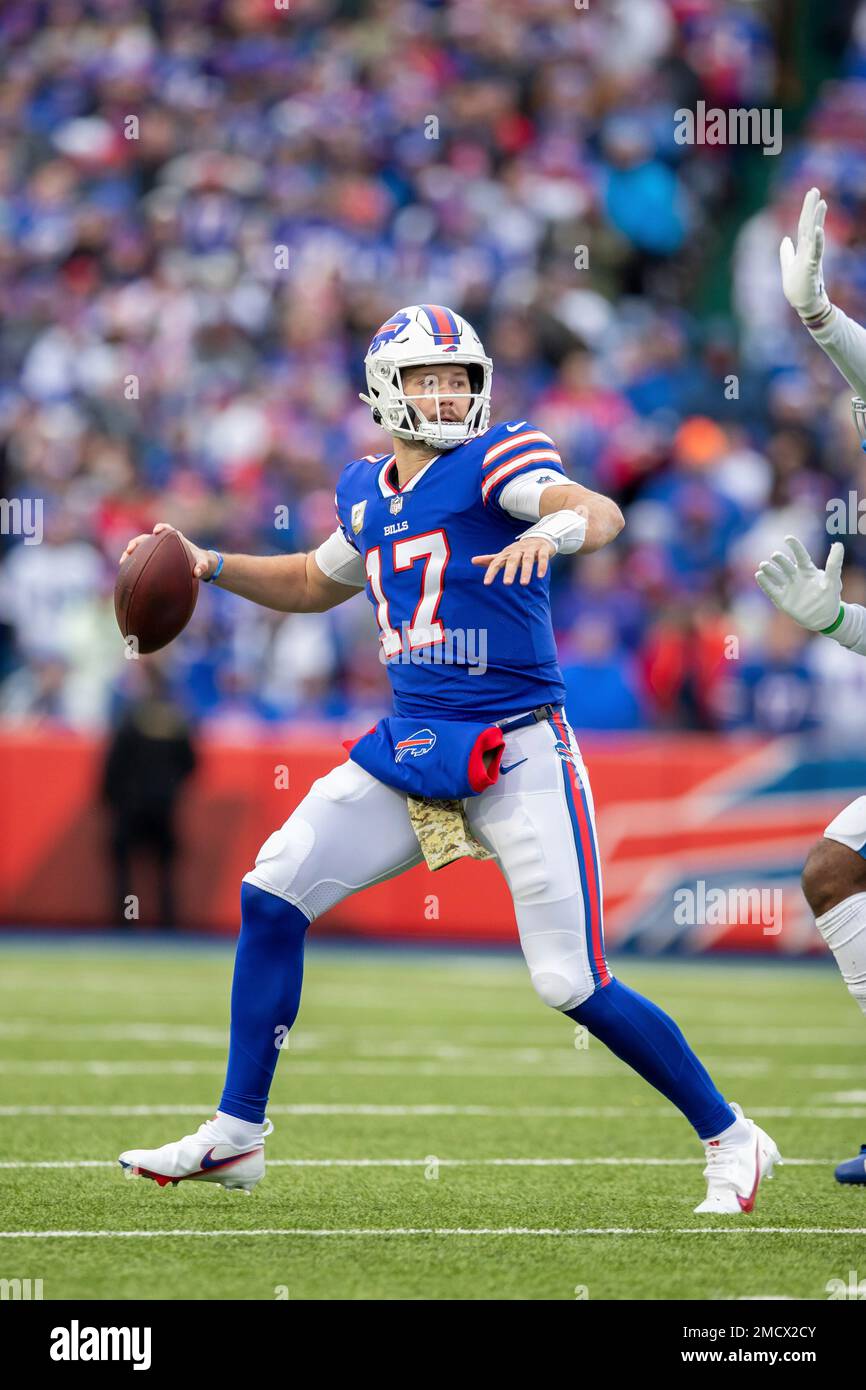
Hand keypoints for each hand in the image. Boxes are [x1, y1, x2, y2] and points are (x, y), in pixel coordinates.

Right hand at [119, 522, 215, 579]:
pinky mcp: (153, 556)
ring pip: (141, 547)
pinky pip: (141, 557)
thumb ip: (202, 567)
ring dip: (131, 551)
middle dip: (137, 542)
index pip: (167, 529)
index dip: (162, 528)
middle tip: (130, 548)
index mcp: (176, 539)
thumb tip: (197, 573)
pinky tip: (126, 570)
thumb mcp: (204, 565)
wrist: (196, 565)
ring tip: (123, 560)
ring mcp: (157, 548)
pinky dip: (133, 561)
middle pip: (147, 538)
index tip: (157, 531)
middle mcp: (164, 541)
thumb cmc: (200, 562)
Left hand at [472, 535, 555, 585]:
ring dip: (526, 571)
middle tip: (506, 584)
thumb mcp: (504, 554)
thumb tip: (472, 561)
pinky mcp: (543, 549)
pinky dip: (542, 566)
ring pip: (527, 559)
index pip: (497, 562)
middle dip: (509, 571)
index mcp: (507, 553)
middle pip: (512, 560)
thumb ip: (490, 559)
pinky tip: (540, 576)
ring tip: (524, 584)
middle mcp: (518, 550)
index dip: (491, 572)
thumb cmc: (519, 550)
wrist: (539, 537)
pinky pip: (542, 557)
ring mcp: (531, 549)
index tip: (486, 583)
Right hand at [755, 535, 842, 631]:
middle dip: (780, 559)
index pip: (800, 556)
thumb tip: (839, 544)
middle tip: (775, 555)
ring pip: (776, 575)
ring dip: (769, 570)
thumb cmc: (829, 597)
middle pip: (785, 565)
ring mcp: (787, 587)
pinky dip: (764, 583)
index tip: (788, 538)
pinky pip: (771, 589)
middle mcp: (795, 576)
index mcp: (807, 570)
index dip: (795, 547)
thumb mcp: (833, 580)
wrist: (823, 618)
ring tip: (763, 565)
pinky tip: (759, 575)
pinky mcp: (781, 598)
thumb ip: (834, 563)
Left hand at [779, 186, 830, 321]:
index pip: (804, 226)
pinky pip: (816, 252)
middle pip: (809, 225)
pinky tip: (818, 228)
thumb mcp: (788, 267)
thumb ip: (786, 252)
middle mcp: (809, 250)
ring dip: (817, 219)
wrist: (804, 305)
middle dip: (811, 208)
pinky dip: (818, 240)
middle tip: (815, 190)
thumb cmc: (798, 288)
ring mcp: (811, 258)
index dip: (806, 210)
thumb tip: (784, 239)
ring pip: (814, 235)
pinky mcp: (812, 268)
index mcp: (803, 249)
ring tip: (821, 203)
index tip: (811, 194)